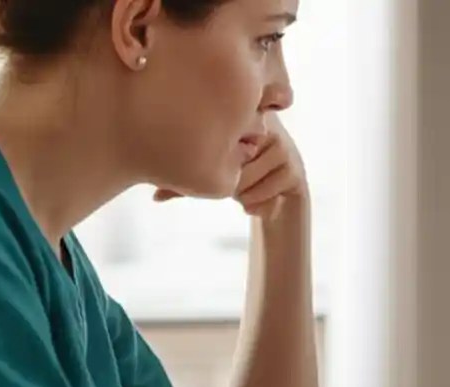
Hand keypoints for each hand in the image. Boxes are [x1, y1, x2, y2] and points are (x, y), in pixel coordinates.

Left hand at [154, 115, 307, 219]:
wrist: (279, 188)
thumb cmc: (238, 172)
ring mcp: (282, 146)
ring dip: (239, 197)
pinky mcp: (294, 169)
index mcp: (237, 115)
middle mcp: (263, 125)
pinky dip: (254, 206)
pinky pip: (266, 193)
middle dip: (225, 184)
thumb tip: (155, 196)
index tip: (211, 170)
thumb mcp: (208, 171)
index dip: (212, 162)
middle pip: (231, 162)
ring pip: (248, 181)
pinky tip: (249, 207)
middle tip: (227, 188)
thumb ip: (183, 180)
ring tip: (238, 196)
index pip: (218, 139)